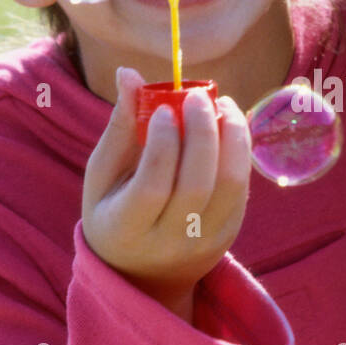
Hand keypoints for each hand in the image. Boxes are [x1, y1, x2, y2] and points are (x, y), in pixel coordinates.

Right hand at [82, 67, 250, 306]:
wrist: (145, 272)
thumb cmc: (116, 209)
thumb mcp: (103, 175)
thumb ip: (119, 126)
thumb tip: (129, 72)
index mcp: (126, 228)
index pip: (152, 186)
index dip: (164, 144)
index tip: (166, 109)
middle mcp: (169, 242)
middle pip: (197, 185)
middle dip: (203, 133)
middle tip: (198, 96)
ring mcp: (204, 241)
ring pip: (230, 186)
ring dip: (232, 138)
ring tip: (223, 105)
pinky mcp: (230, 233)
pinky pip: (242, 187)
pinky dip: (240, 151)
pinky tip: (230, 125)